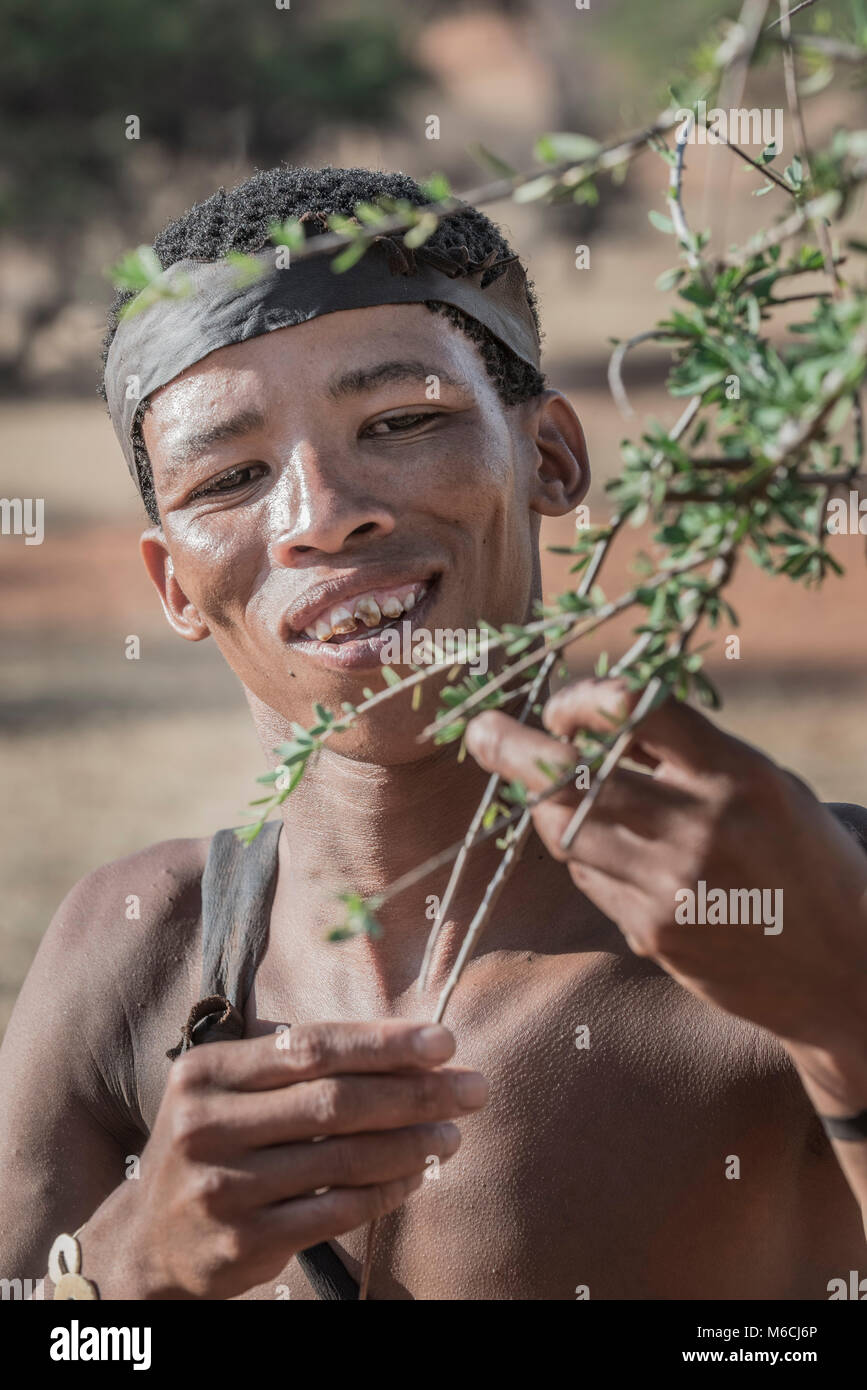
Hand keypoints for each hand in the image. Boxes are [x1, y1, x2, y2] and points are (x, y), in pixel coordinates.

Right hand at [83, 1019, 485, 1298]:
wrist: (148, 1240)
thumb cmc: (210, 1143)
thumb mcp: (225, 1089)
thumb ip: (289, 1060)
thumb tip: (397, 1039)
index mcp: (206, 1072)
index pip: (311, 1046)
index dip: (383, 1043)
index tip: (445, 1041)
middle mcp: (206, 1127)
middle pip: (334, 1100)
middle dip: (414, 1091)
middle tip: (472, 1087)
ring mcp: (224, 1188)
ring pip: (342, 1158)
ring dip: (411, 1142)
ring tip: (454, 1131)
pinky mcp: (244, 1243)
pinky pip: (336, 1211)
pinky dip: (386, 1190)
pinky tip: (417, 1174)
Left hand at [465, 678, 866, 1056]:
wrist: (846, 970)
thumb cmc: (806, 857)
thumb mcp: (767, 783)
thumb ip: (688, 754)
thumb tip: (597, 721)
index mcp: (738, 776)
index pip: (637, 709)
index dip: (584, 699)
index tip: (567, 705)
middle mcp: (699, 831)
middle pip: (571, 779)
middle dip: (511, 749)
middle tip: (480, 729)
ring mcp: (670, 890)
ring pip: (565, 832)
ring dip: (544, 802)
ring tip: (545, 784)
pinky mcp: (652, 934)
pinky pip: (589, 878)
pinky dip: (585, 853)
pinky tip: (610, 847)